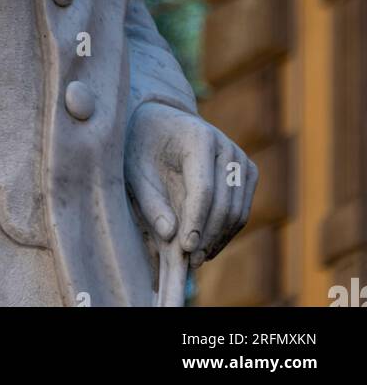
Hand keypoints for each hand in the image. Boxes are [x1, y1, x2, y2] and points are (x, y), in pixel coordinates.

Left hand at [125, 103, 257, 268]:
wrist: (161, 122)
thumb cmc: (144, 147)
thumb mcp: (136, 171)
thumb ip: (151, 203)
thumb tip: (169, 235)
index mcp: (198, 137)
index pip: (204, 188)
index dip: (196, 222)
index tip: (185, 249)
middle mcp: (225, 145)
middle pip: (224, 203)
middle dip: (208, 236)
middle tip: (191, 262)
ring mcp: (240, 158)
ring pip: (237, 211)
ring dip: (219, 239)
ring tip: (197, 258)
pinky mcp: (247, 171)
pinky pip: (242, 210)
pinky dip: (227, 232)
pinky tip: (207, 246)